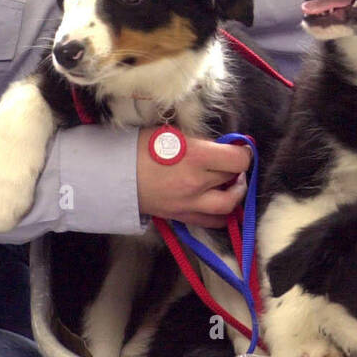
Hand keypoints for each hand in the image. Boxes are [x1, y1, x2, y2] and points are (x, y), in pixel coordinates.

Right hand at [135, 131, 250, 227]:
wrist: (112, 176)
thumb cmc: (140, 148)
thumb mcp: (173, 135)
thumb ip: (201, 142)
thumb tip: (221, 146)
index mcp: (197, 157)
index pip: (238, 160)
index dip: (244, 153)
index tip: (240, 148)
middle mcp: (197, 183)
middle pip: (234, 179)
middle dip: (237, 169)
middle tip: (232, 162)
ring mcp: (190, 204)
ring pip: (228, 205)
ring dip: (235, 194)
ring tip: (231, 183)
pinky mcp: (181, 216)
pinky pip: (212, 221)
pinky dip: (221, 213)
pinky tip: (219, 201)